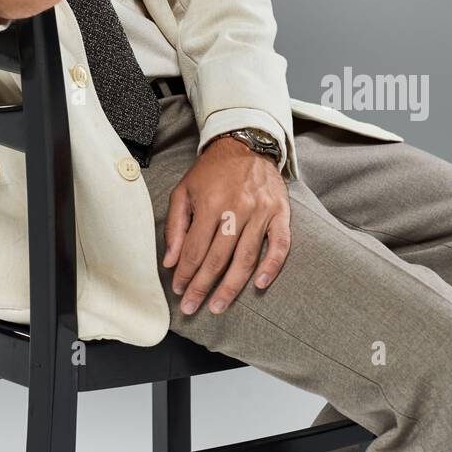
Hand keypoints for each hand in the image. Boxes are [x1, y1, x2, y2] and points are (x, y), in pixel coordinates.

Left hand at [163, 136, 291, 315]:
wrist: (244, 144)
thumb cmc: (211, 171)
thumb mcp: (184, 191)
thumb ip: (175, 226)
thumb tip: (170, 262)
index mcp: (211, 204)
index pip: (194, 249)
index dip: (185, 274)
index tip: (178, 291)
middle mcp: (237, 209)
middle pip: (217, 259)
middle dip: (202, 287)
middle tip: (192, 308)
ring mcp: (261, 212)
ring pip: (245, 258)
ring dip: (231, 287)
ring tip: (218, 306)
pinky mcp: (280, 212)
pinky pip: (280, 245)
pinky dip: (272, 267)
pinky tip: (260, 284)